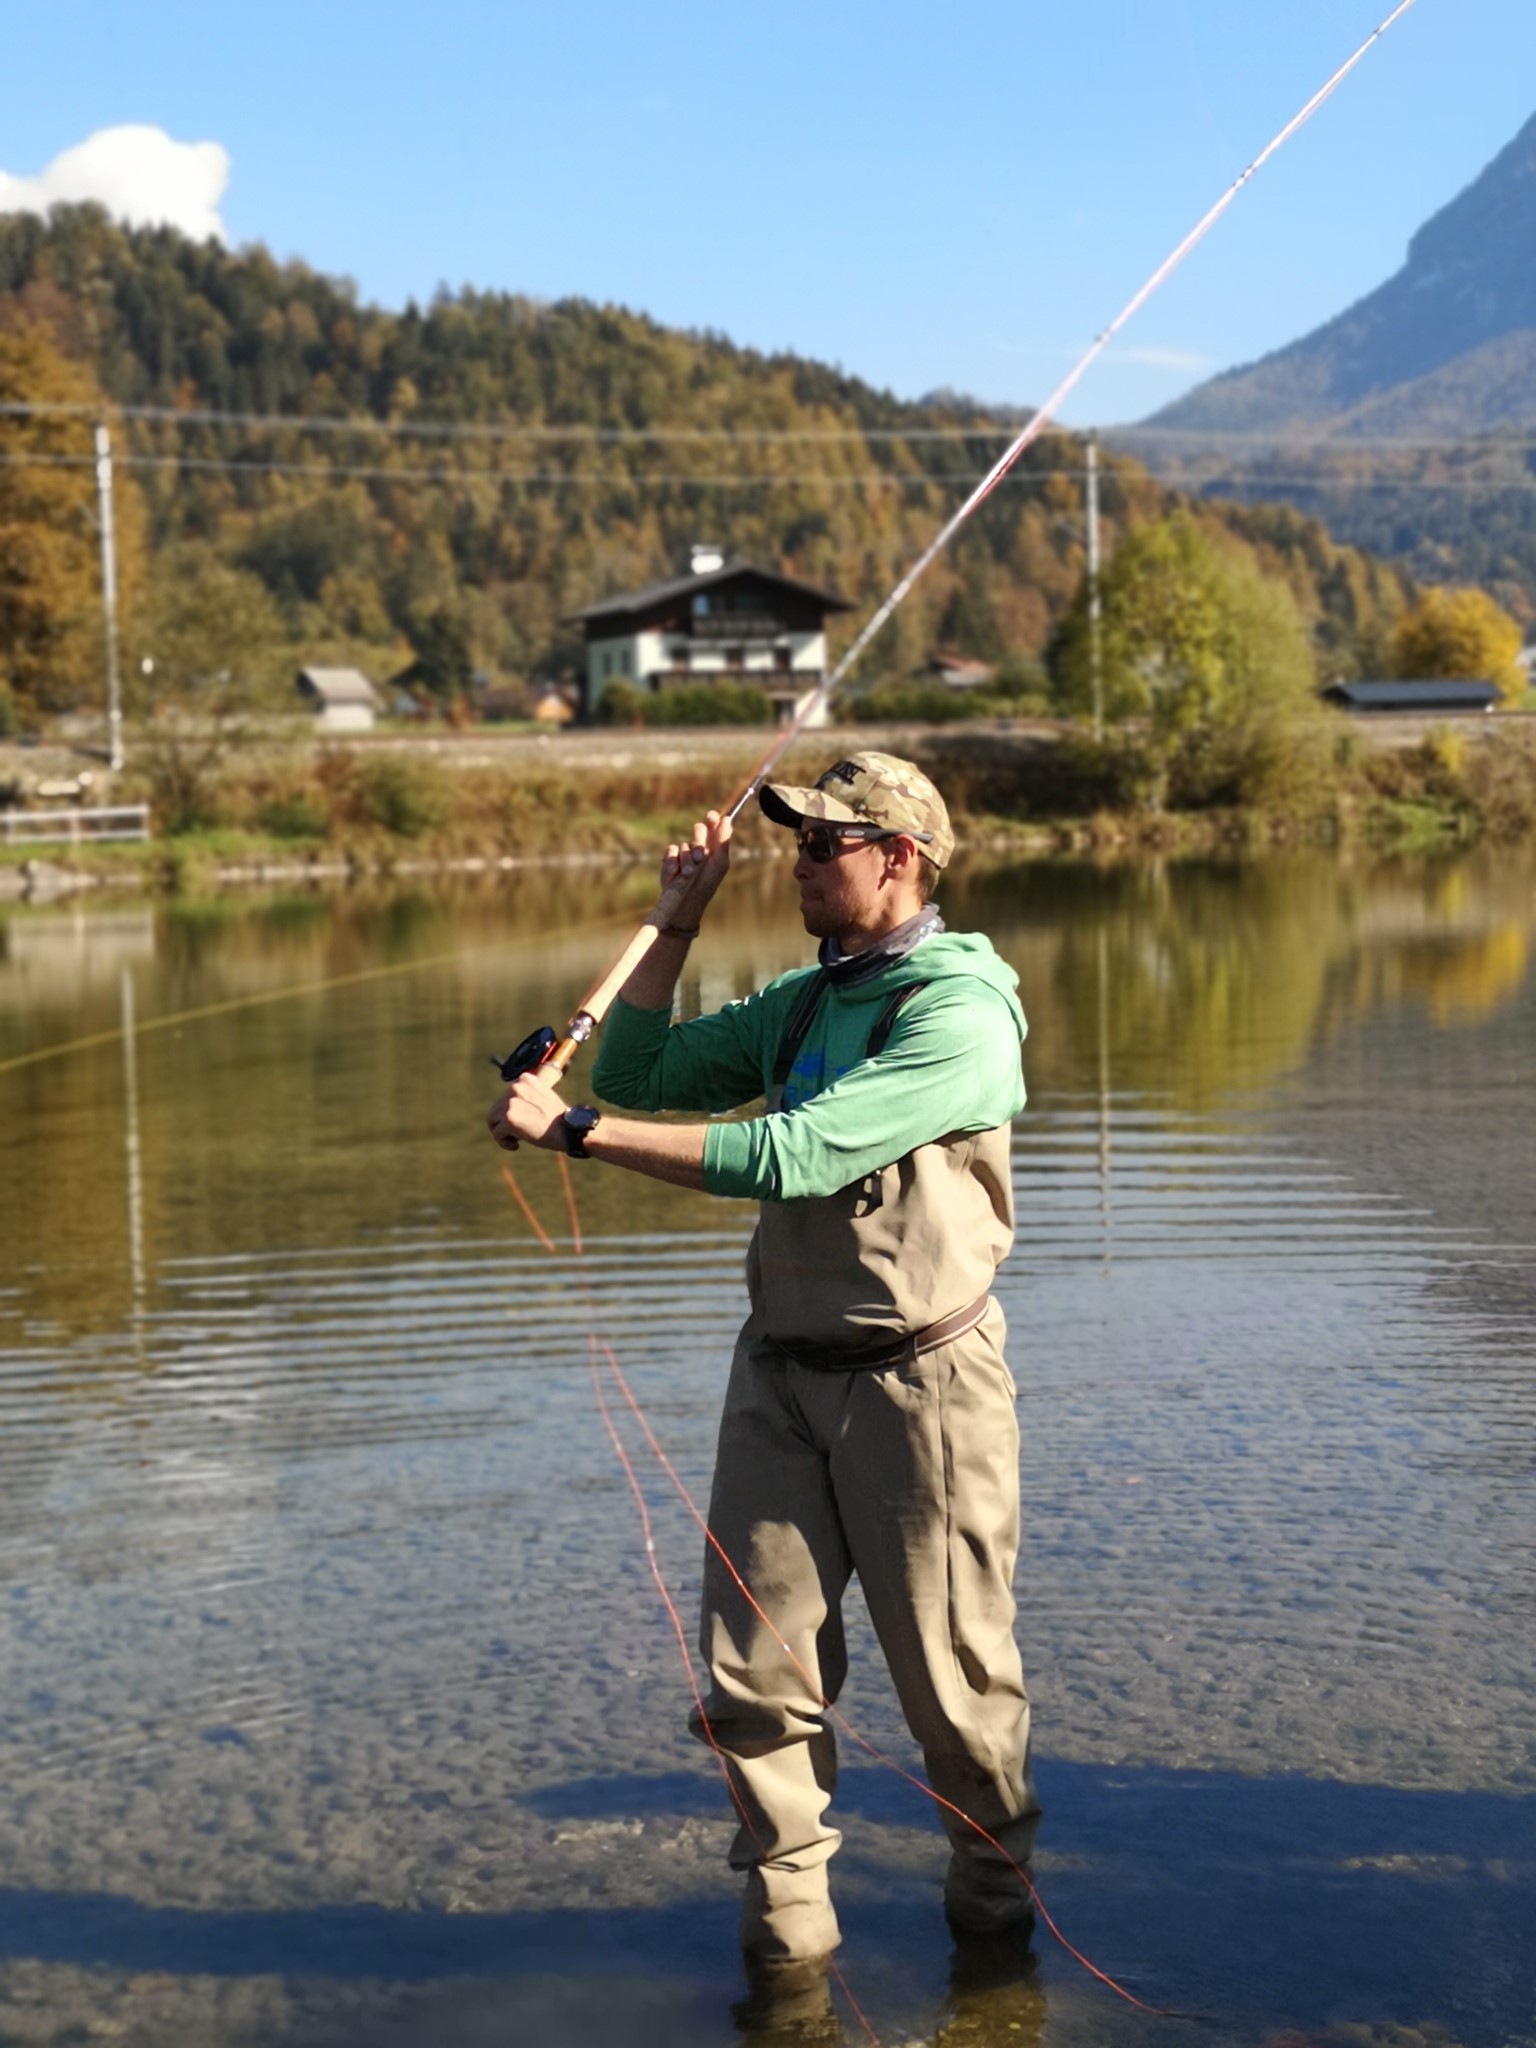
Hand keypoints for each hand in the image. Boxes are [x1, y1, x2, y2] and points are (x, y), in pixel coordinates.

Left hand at [487, 1066, 566, 1152]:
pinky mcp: (508, 1119)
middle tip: (517, 1133)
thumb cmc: (558, 1118)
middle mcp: (516, 1087)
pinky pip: (497, 1133)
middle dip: (504, 1122)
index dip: (511, 1111)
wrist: (568, 1129)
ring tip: (516, 1140)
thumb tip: (510, 1105)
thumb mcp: (544, 1096)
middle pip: (497, 1108)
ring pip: (494, 1120)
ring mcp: (511, 1103)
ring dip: (503, 1132)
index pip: (507, 1096)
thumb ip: (527, 1095)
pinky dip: (504, 1142)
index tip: (523, 1120)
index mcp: (525, 1079)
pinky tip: (516, 1146)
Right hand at [651, 810, 731, 935]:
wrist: (685, 902)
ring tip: (688, 874)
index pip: (714, 826)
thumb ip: (723, 841)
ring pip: (684, 844)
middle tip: (700, 857)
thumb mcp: (719, 864)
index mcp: (714, 848)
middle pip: (698, 829)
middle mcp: (699, 848)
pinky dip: (673, 862)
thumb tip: (727, 818)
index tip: (711, 816)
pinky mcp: (670, 859)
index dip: (713, 818)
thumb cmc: (706, 884)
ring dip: (687, 860)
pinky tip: (675, 874)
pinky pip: (671, 850)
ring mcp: (684, 853)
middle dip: (699, 841)